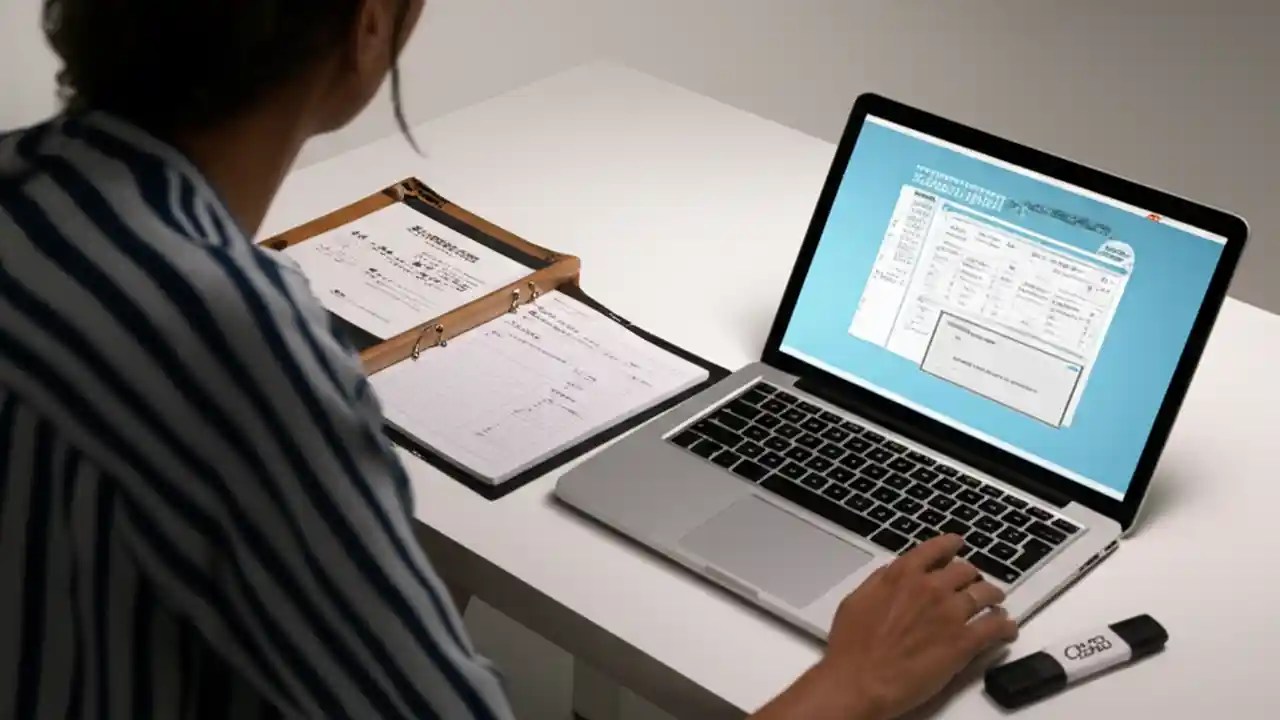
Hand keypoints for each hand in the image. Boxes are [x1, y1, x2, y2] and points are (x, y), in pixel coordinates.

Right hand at [753, 535, 1017, 719]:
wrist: (859, 681)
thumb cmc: (851, 647)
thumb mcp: (856, 601)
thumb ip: (879, 582)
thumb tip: (893, 573)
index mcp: (902, 575)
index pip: (936, 549)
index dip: (950, 544)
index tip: (957, 544)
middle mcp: (930, 588)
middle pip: (966, 570)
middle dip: (971, 576)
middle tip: (973, 583)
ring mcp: (950, 613)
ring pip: (986, 594)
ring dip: (993, 597)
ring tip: (995, 604)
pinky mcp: (964, 642)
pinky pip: (996, 627)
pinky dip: (1005, 626)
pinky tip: (1006, 629)